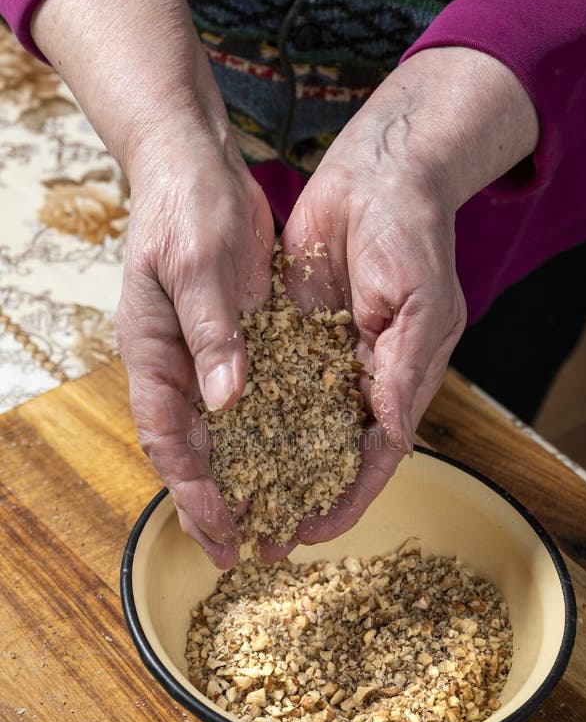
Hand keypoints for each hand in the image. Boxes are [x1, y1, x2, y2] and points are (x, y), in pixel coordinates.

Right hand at [116, 133, 273, 566]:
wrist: (199, 168)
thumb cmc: (187, 207)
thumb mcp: (198, 262)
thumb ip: (210, 330)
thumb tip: (226, 400)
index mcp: (154, 353)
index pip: (168, 436)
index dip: (192, 487)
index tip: (220, 528)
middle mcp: (179, 366)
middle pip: (193, 452)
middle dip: (213, 505)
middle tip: (240, 554)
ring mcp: (209, 358)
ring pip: (223, 435)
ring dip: (243, 482)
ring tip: (269, 526)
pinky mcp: (241, 344)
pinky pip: (254, 402)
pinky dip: (268, 438)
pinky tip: (294, 465)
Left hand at [282, 47, 537, 544]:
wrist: (377, 172)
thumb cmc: (413, 234)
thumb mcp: (421, 302)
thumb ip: (406, 369)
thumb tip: (394, 434)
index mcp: (397, 379)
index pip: (373, 456)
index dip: (346, 497)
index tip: (313, 531)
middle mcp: (358, 376)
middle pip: (327, 451)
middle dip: (299, 495)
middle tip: (265, 537)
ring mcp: (322, 355)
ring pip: (291, 423)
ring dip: (267, 463)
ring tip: (234, 502)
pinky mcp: (290, 329)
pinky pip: (266, 376)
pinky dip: (246, 409)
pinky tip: (218, 438)